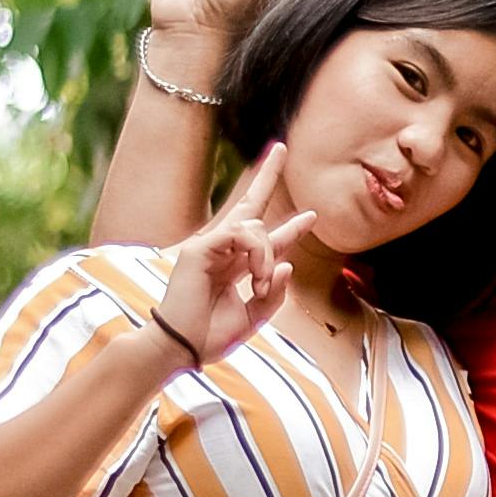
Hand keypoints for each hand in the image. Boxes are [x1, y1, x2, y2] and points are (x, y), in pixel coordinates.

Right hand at [151, 145, 311, 368]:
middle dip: (267, 176)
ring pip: (253, 227)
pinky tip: (256, 275)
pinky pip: (239, 234)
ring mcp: (208, 247)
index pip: (266, 238)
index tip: (312, 215)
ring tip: (262, 284)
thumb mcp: (257, 315)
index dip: (291, 228)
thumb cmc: (213, 335)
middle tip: (281, 148)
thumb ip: (275, 292)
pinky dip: (256, 253)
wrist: (183, 348)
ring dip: (268, 254)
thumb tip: (288, 265)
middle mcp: (223, 251)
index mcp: (236, 266)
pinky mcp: (197, 250)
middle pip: (249, 206)